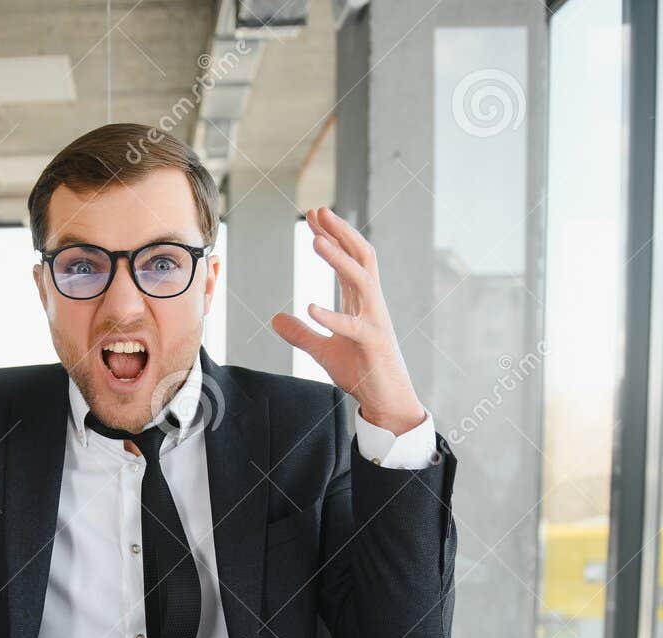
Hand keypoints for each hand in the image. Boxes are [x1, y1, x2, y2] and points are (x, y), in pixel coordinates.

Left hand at [271, 206, 425, 434]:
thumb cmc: (362, 373)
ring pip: (362, 280)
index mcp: (362, 302)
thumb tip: (275, 318)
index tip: (315, 215)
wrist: (387, 402)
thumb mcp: (323, 351)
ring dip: (339, 259)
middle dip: (341, 232)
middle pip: (362, 257)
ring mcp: (376, 323)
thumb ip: (302, 333)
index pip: (350, 259)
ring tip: (316, 241)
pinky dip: (332, 317)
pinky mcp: (373, 346)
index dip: (334, 235)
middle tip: (319, 211)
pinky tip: (310, 308)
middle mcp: (373, 305)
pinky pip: (352, 328)